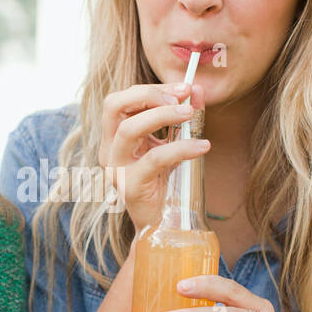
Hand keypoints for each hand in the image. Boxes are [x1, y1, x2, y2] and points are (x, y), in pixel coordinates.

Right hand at [98, 81, 208, 233]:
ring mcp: (116, 169)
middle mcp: (109, 150)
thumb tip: (199, 89)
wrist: (163, 223)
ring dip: (162, 115)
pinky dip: (181, 148)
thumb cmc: (165, 181)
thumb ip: (184, 116)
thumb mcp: (174, 142)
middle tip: (182, 96)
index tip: (183, 87)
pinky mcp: (130, 186)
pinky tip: (203, 147)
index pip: (121, 100)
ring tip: (190, 114)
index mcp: (114, 137)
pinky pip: (154, 159)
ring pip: (129, 129)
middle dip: (149, 94)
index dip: (150, 88)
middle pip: (114, 106)